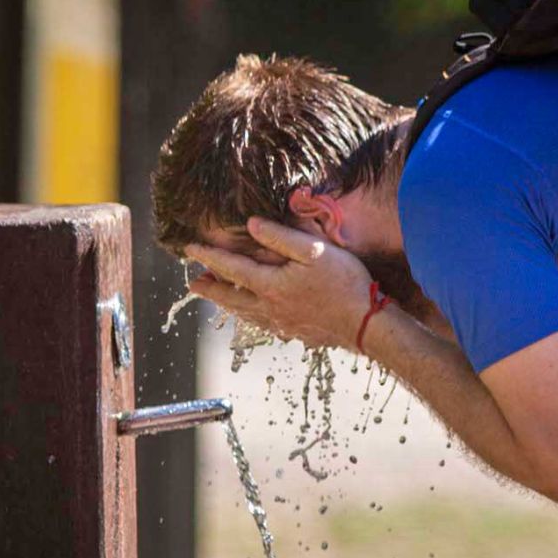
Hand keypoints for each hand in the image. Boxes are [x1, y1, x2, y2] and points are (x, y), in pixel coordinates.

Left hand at [185, 217, 373, 350]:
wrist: (366, 324)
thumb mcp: (313, 251)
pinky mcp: (296, 333)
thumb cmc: (344, 283)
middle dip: (211, 289)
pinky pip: (264, 324)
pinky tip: (256, 314)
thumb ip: (280, 237)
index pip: (231, 269)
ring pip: (246, 313)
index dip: (209, 257)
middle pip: (231, 297)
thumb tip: (251, 224)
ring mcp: (283, 323)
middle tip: (194, 283)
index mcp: (271, 285)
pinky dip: (251, 316)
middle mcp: (270, 308)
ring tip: (218, 297)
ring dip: (228, 303)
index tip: (190, 249)